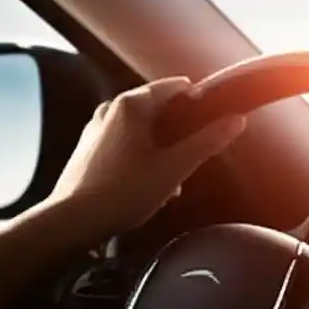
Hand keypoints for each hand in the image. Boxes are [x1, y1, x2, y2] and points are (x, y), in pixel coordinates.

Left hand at [45, 77, 245, 237]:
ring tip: (169, 182)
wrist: (73, 221)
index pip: (176, 87)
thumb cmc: (123, 193)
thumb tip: (236, 120)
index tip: (213, 125)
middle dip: (179, 135)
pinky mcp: (89, 149)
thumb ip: (207, 142)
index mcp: (132, 104)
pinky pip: (125, 144)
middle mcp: (111, 109)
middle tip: (190, 163)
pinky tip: (147, 186)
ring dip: (162, 151)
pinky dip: (142, 158)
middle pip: (159, 110)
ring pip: (142, 130)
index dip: (199, 104)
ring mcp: (97, 128)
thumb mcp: (174, 169)